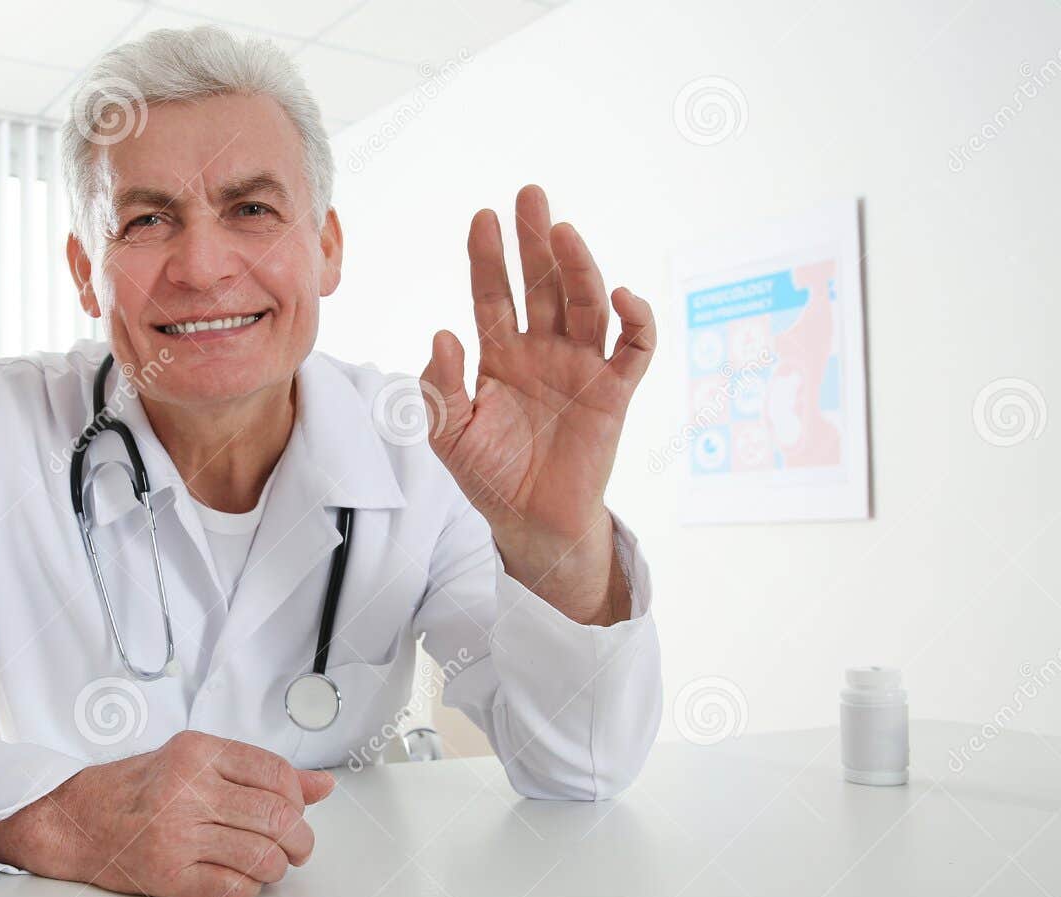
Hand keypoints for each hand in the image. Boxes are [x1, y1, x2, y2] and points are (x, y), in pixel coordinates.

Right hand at [0, 731, 334, 896]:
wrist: (75, 820)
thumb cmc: (137, 789)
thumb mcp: (196, 762)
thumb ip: (258, 772)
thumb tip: (320, 786)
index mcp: (198, 752)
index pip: (277, 774)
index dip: (298, 799)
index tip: (294, 812)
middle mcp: (186, 789)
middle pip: (279, 818)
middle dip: (300, 840)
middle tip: (296, 847)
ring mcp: (175, 834)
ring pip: (263, 857)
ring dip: (277, 867)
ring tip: (268, 864)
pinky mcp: (167, 875)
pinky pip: (234, 889)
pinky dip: (249, 889)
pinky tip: (239, 879)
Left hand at [422, 185, 655, 623]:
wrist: (530, 522)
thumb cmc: (488, 475)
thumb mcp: (449, 434)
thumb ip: (439, 387)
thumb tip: (442, 334)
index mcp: (500, 354)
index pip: (493, 294)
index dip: (488, 257)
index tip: (483, 217)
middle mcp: (542, 350)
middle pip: (543, 284)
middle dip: (536, 241)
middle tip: (530, 195)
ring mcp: (581, 366)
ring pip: (585, 304)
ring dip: (579, 267)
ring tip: (565, 233)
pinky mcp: (614, 392)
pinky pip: (633, 348)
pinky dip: (636, 320)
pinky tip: (623, 296)